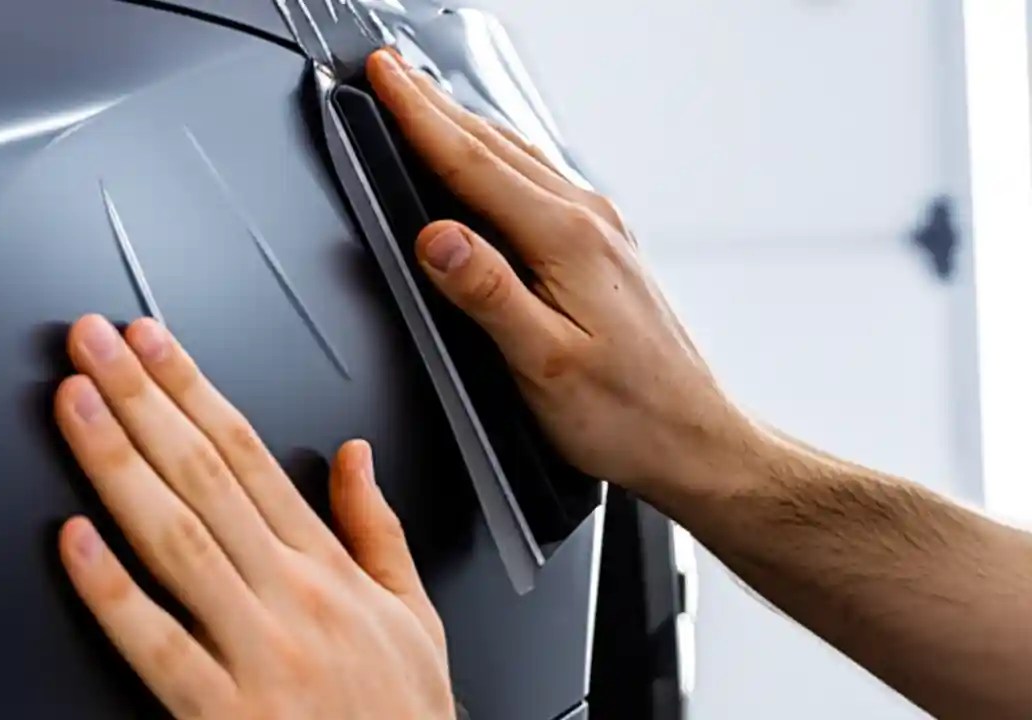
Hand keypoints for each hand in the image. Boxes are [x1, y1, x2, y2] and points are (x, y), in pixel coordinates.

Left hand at [53, 315, 454, 718]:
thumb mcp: (414, 612)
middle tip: (94, 344)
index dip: (193, 389)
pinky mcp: (221, 714)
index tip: (153, 343)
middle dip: (144, 399)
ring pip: (177, 540)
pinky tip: (75, 540)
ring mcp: (256, 652)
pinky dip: (113, 592)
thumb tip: (356, 457)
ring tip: (77, 406)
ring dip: (119, 465)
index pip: (249, 453)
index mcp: (327, 567)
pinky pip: (157, 646)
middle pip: (204, 475)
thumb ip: (377, 528)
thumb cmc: (400, 715)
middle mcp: (289, 596)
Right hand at [368, 50, 757, 501]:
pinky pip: (541, 180)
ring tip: (426, 102)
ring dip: (466, 125)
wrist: (692, 438)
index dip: (419, 117)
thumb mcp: (543, 364)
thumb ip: (488, 295)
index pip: (473, 164)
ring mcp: (601, 231)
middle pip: (495, 146)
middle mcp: (589, 221)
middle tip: (389, 71)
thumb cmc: (624, 414)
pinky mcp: (604, 248)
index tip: (382, 78)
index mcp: (567, 241)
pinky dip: (499, 156)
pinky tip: (490, 160)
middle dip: (434, 104)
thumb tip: (436, 238)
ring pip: (520, 158)